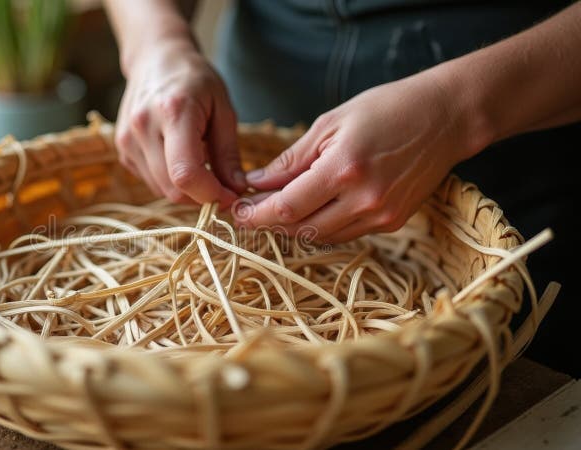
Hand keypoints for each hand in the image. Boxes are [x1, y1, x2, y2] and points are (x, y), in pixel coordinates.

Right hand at [115, 40, 244, 205]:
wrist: (154, 59)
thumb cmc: (194, 79)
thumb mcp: (223, 108)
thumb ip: (228, 153)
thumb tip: (237, 190)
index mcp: (173, 112)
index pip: (186, 173)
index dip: (211, 194)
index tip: (231, 195)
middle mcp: (143, 127)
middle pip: (172, 188)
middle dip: (202, 196)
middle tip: (222, 186)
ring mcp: (127, 140)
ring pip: (160, 190)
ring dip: (186, 190)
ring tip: (202, 167)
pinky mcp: (122, 150)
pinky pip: (150, 181)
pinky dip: (170, 181)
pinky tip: (180, 157)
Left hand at [236, 72, 489, 242]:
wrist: (446, 118)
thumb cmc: (386, 109)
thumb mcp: (330, 124)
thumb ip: (291, 160)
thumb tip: (255, 184)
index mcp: (344, 169)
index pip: (287, 207)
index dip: (256, 215)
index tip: (236, 213)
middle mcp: (364, 199)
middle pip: (301, 229)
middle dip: (269, 223)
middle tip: (247, 212)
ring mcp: (381, 215)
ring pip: (321, 236)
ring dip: (293, 228)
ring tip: (273, 211)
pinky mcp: (392, 223)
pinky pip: (344, 233)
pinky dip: (321, 226)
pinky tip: (309, 211)